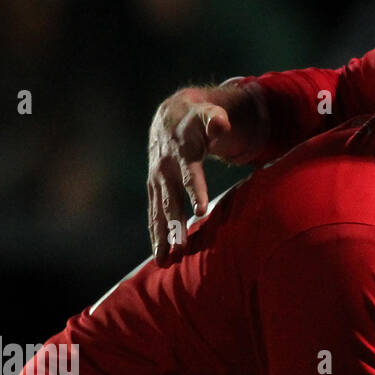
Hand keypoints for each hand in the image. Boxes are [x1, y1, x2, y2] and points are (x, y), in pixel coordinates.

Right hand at [146, 85, 255, 260]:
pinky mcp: (154, 188)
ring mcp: (156, 180)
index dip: (195, 190)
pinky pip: (154, 213)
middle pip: (171, 200)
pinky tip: (159, 253)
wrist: (169, 116)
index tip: (200, 210)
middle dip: (174, 225)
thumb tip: (221, 123)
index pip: (190, 174)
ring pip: (158, 211)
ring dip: (160, 236)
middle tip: (179, 250)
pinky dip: (155, 232)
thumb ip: (216, 119)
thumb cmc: (196, 118)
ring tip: (164, 260)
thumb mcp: (207, 114)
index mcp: (181, 152)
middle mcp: (164, 169)